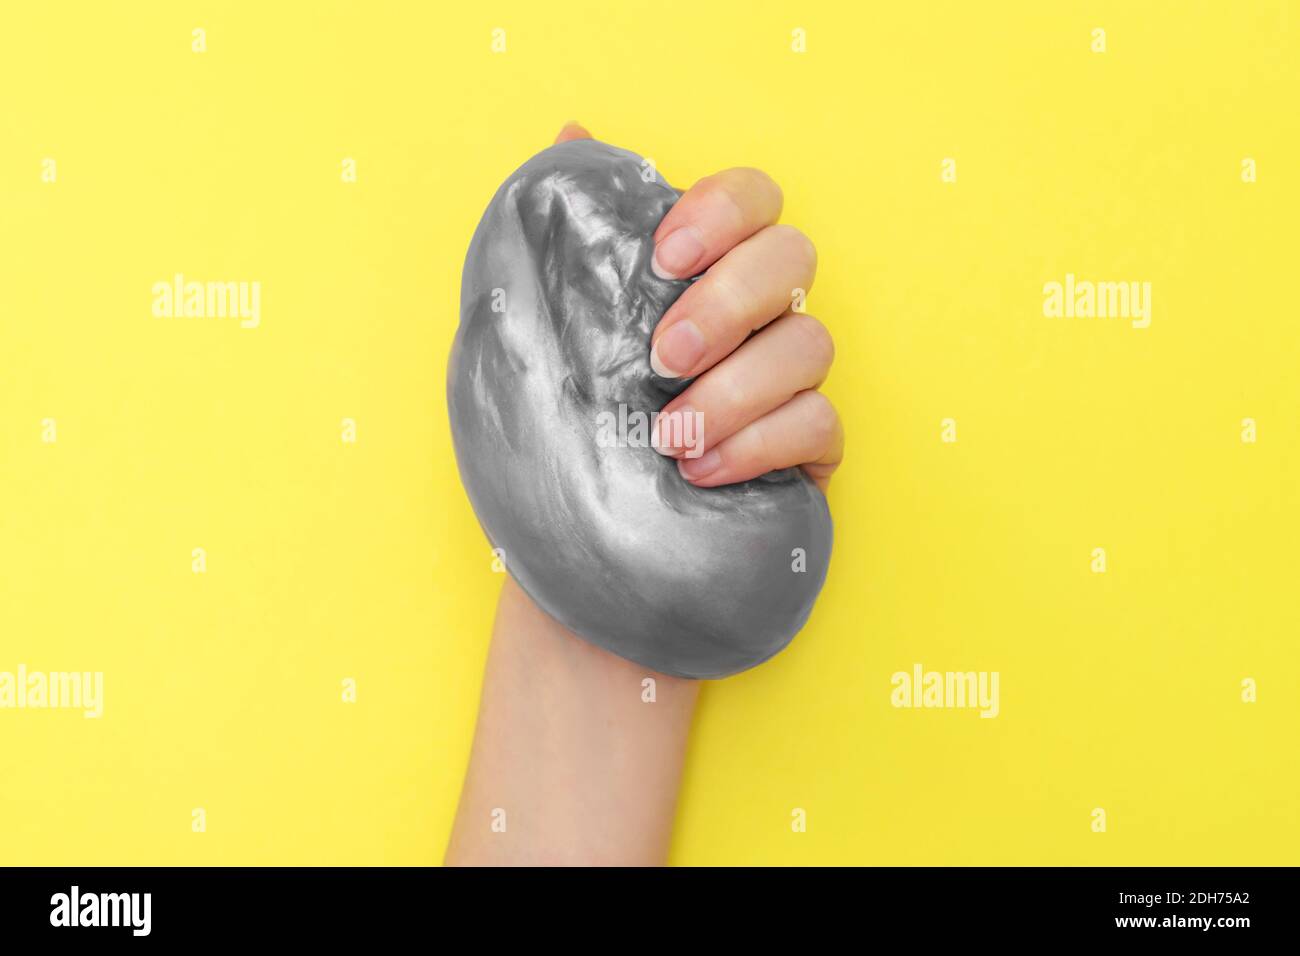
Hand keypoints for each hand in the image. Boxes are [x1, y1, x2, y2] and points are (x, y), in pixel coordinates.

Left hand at [556, 121, 844, 491]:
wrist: (578, 546)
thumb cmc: (564, 436)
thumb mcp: (537, 335)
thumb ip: (560, 244)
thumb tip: (570, 133)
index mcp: (702, 274)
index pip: (751, 197)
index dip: (722, 211)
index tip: (664, 258)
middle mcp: (757, 315)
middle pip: (793, 257)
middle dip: (729, 302)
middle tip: (663, 358)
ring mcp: (789, 382)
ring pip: (811, 343)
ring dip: (736, 388)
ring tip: (668, 437)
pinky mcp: (810, 450)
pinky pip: (821, 424)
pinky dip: (761, 443)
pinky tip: (699, 471)